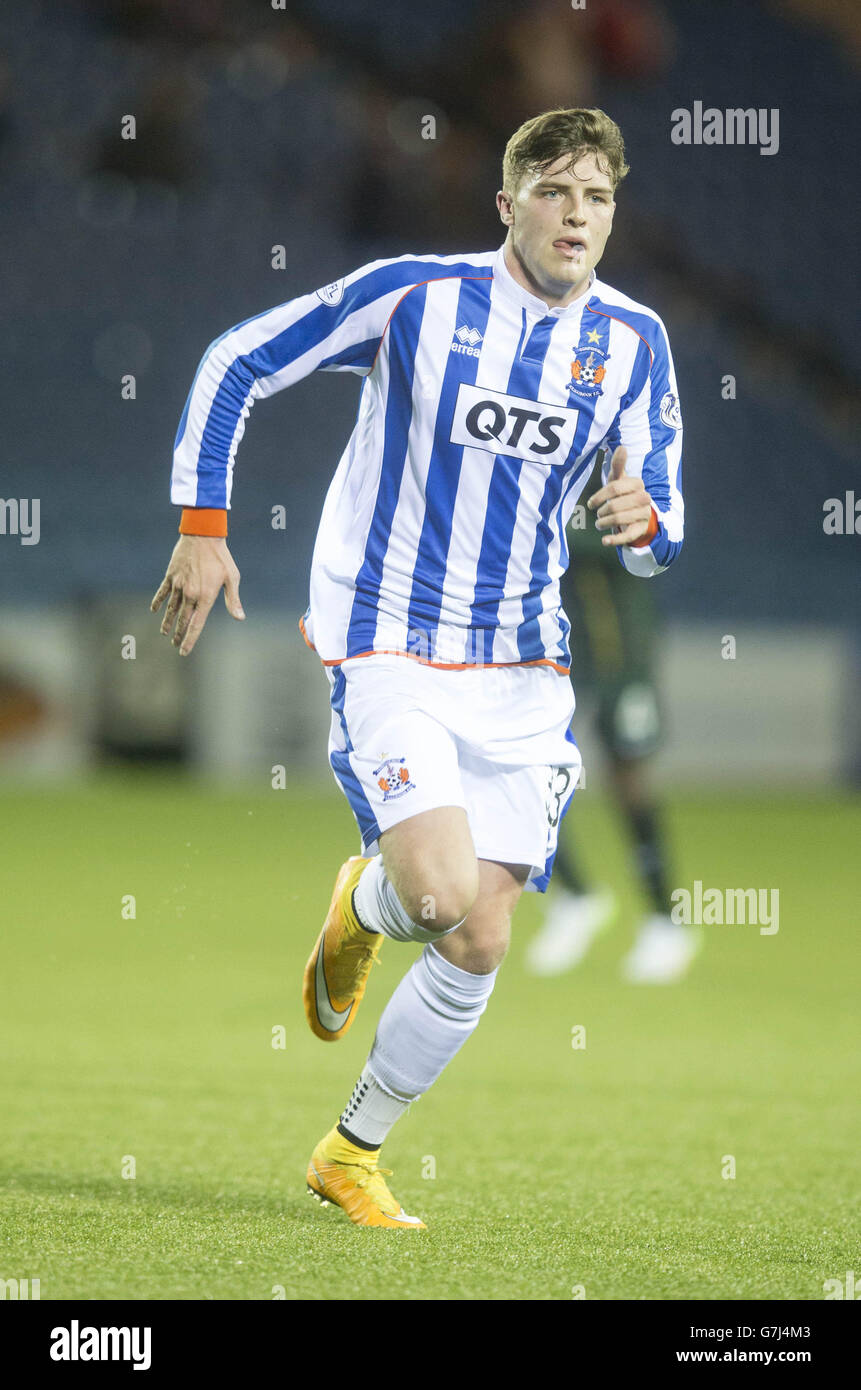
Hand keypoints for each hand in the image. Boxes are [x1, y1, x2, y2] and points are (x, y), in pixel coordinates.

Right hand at [150, 535, 243, 655]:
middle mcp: (190, 594)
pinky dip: (158, 602)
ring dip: (167, 622)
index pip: (196, 625)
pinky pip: (162, 592)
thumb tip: (240, 617)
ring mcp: (178, 585)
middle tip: (175, 644)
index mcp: (206, 597)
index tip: (183, 651)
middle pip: (182, 620)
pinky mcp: (171, 576)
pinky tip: (154, 610)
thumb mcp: (232, 578)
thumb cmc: (221, 557)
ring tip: (165, 632)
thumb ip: (233, 600)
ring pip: (171, 609)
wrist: (203, 535)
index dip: (189, 640)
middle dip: (179, 634)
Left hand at [587, 446, 654, 546]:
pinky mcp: (641, 529)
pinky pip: (628, 536)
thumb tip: (622, 447)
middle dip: (602, 511)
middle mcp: (644, 498)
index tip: (590, 504)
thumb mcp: (619, 480)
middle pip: (616, 504)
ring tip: (599, 524)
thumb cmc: (623, 494)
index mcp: (637, 483)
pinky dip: (615, 540)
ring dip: (604, 523)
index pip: (614, 487)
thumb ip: (618, 465)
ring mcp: (644, 514)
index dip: (599, 496)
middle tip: (598, 515)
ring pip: (620, 519)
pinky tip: (604, 541)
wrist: (637, 514)